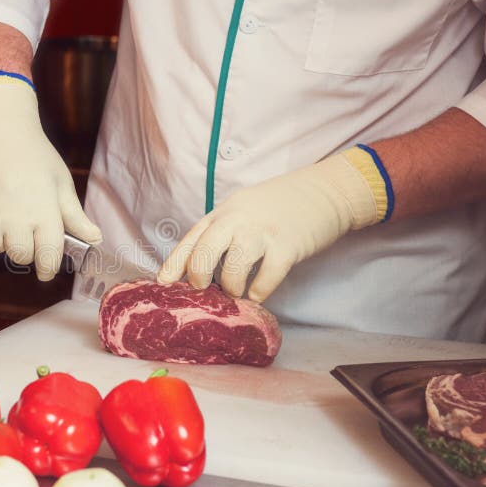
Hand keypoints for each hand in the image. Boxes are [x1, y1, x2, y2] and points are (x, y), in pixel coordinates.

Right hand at [0, 78, 101, 280]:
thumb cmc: (36, 155)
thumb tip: (96, 240)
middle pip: (20, 256)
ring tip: (4, 217)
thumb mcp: (61, 183)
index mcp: (45, 211)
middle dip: (25, 251)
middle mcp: (17, 215)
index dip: (48, 268)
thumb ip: (75, 216)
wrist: (0, 126)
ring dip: (0, 238)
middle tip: (24, 234)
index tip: (46, 271)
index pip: (48, 256)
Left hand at [157, 148, 387, 300]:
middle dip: (199, 279)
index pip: (190, 241)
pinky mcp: (287, 246)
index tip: (163, 285)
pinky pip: (266, 279)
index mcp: (221, 213)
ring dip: (232, 288)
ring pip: (233, 270)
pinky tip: (258, 294)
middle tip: (205, 290)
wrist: (322, 191)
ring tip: (237, 292)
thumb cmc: (277, 205)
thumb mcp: (240, 210)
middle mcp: (236, 221)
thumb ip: (220, 232)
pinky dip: (259, 292)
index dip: (173, 265)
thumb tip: (197, 267)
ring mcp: (262, 233)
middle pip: (204, 254)